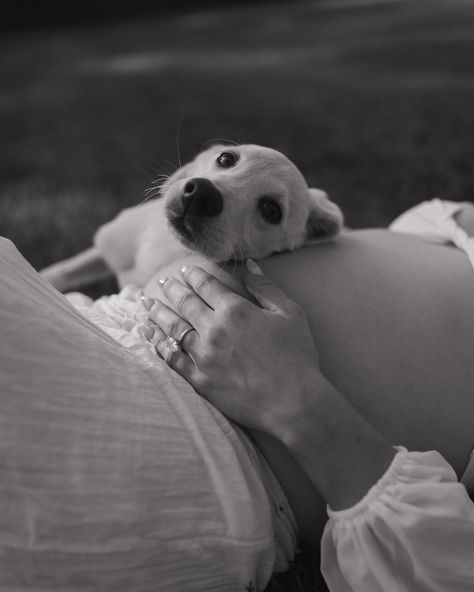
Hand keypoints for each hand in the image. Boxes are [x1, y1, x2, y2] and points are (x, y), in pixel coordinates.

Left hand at [145, 259, 323, 436]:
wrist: (293, 403)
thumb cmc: (297, 356)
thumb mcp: (290, 314)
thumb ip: (266, 288)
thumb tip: (250, 265)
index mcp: (235, 310)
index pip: (207, 285)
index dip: (194, 274)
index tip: (186, 269)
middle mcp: (213, 329)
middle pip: (185, 302)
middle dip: (171, 288)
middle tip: (162, 282)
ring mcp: (203, 356)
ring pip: (172, 327)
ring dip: (158, 312)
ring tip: (146, 302)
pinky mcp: (199, 380)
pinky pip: (171, 359)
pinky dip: (158, 345)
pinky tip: (149, 335)